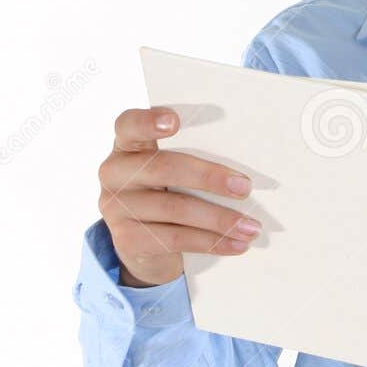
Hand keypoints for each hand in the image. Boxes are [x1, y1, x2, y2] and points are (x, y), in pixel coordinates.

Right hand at [98, 107, 262, 287]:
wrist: (142, 245)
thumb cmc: (165, 193)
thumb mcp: (169, 171)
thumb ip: (190, 157)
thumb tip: (240, 170)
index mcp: (127, 146)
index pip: (129, 125)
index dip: (148, 121)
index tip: (174, 121)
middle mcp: (115, 173)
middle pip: (164, 168)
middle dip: (209, 177)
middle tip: (244, 187)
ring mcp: (117, 208)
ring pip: (175, 208)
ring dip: (220, 219)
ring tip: (250, 226)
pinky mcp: (128, 240)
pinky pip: (177, 239)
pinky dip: (212, 242)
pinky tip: (236, 244)